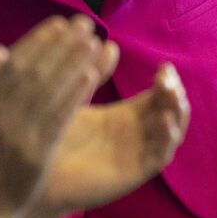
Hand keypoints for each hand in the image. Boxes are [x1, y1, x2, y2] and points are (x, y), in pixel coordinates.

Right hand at [0, 17, 114, 217]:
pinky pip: (59, 119)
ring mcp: (18, 135)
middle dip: (62, 44)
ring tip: (94, 42)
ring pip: (50, 90)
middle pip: (35, 71)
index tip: (59, 23)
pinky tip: (91, 75)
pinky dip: (75, 94)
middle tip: (84, 23)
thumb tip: (1, 50)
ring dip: (74, 62)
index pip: (13, 64)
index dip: (38, 41)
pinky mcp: (37, 155)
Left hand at [37, 64, 188, 214]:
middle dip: (175, 92)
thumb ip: (93, 74)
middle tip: (167, 79)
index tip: (164, 66)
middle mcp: (138, 133)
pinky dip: (167, 136)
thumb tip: (109, 43)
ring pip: (172, 131)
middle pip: (171, 110)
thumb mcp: (75, 98)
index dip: (167, 80)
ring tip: (171, 93)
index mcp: (126, 115)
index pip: (159, 95)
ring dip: (176, 111)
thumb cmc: (54, 136)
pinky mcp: (136, 171)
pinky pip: (161, 155)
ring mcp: (139, 152)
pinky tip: (162, 119)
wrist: (40, 173)